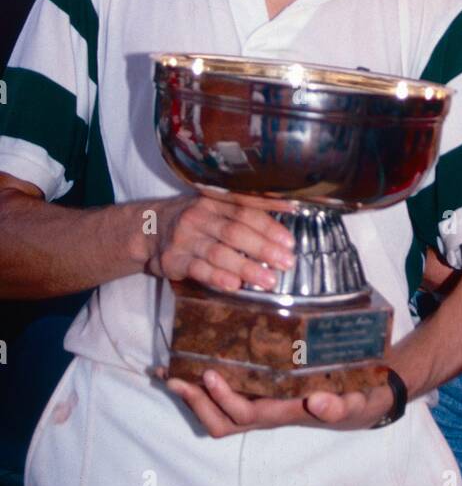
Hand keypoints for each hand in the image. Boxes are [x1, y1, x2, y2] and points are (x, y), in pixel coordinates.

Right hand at [148, 186, 297, 293]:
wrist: (147, 229)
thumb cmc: (194, 220)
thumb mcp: (215, 207)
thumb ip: (246, 210)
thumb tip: (289, 210)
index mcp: (214, 200)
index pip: (245, 209)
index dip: (269, 225)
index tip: (289, 241)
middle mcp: (199, 215)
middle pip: (235, 231)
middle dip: (264, 248)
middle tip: (286, 262)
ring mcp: (185, 237)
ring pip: (219, 252)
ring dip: (247, 267)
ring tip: (269, 280)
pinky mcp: (173, 259)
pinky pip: (198, 269)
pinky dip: (218, 277)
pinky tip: (236, 285)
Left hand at [164, 366, 394, 436]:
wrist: (361, 404)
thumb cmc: (357, 400)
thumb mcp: (357, 401)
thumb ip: (341, 405)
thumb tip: (318, 402)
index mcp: (286, 412)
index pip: (247, 414)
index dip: (225, 398)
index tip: (210, 373)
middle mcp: (267, 414)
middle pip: (221, 422)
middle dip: (196, 403)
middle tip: (174, 376)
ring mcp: (261, 407)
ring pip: (218, 416)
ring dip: (192, 399)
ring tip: (169, 374)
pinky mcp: (259, 396)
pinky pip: (224, 400)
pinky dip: (201, 389)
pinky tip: (187, 367)